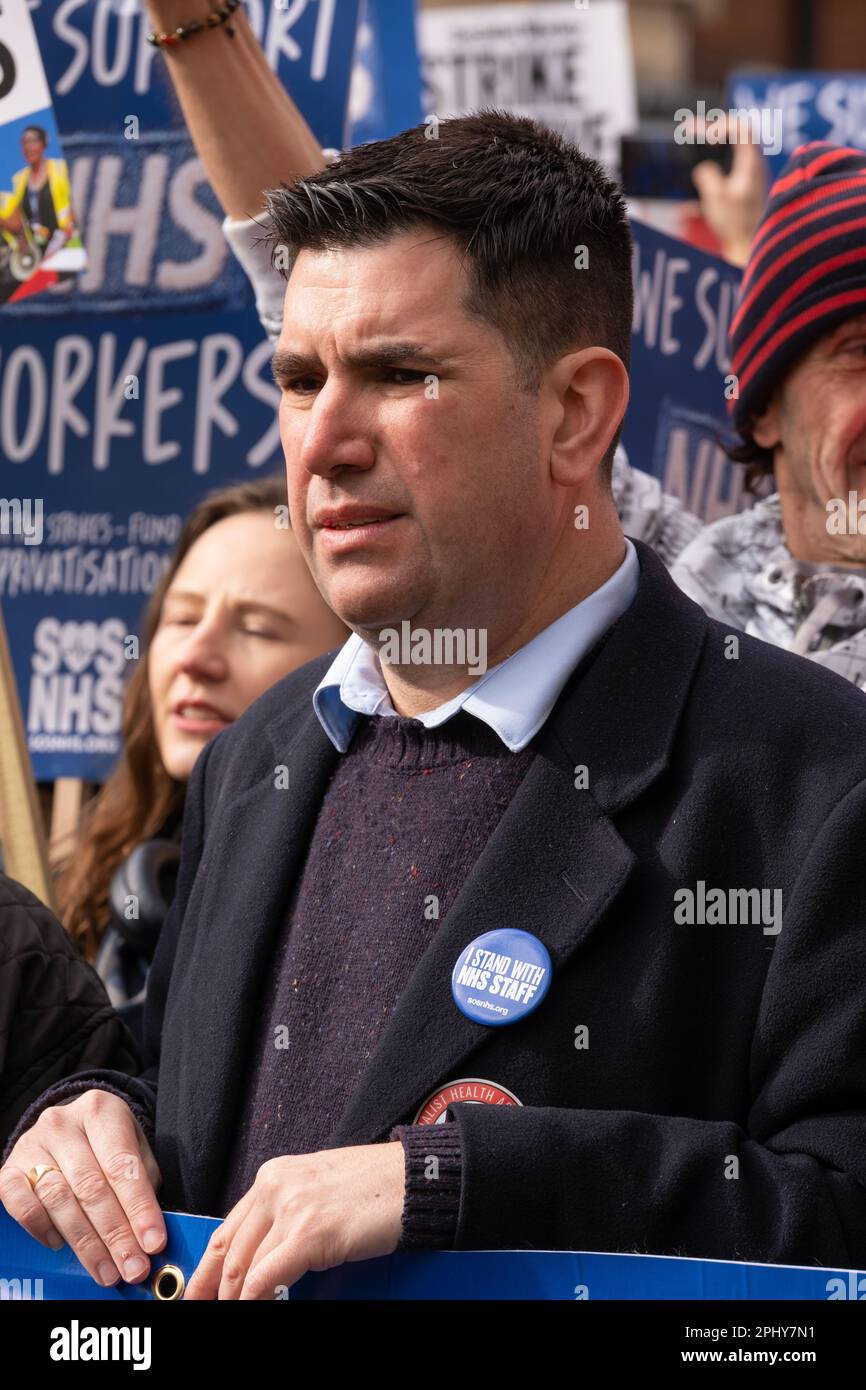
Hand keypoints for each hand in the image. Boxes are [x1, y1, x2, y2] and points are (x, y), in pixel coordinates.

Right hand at [0, 1090, 165, 1286]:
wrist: (67, 1126)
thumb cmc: (107, 1143)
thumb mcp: (133, 1148)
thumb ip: (143, 1183)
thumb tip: (149, 1235)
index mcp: (101, 1110)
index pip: (122, 1164)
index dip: (139, 1208)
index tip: (153, 1242)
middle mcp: (63, 1123)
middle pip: (91, 1186)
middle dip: (115, 1233)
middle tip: (132, 1266)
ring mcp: (32, 1145)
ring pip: (58, 1199)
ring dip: (85, 1242)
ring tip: (106, 1270)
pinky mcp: (8, 1169)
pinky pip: (20, 1203)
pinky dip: (40, 1227)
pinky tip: (59, 1245)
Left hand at [184, 1141, 405, 1299]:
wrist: (412, 1179)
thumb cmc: (374, 1185)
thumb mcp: (315, 1188)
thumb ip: (286, 1211)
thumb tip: (265, 1251)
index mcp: (274, 1176)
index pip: (227, 1227)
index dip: (208, 1266)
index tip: (198, 1288)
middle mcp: (276, 1187)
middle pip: (228, 1249)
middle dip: (208, 1288)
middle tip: (198, 1308)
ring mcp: (291, 1209)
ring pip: (243, 1266)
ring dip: (233, 1299)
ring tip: (229, 1315)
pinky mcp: (310, 1233)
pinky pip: (266, 1277)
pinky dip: (254, 1300)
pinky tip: (252, 1309)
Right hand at [691, 135, 767, 267]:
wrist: (750, 245)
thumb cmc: (737, 224)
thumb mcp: (716, 199)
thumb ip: (707, 176)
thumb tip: (704, 168)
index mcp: (751, 163)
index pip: (741, 127)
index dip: (722, 125)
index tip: (706, 136)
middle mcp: (756, 165)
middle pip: (739, 133)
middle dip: (717, 131)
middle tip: (696, 132)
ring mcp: (754, 174)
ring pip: (737, 146)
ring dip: (718, 144)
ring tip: (700, 144)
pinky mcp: (749, 184)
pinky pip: (736, 161)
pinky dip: (721, 157)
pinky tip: (708, 167)